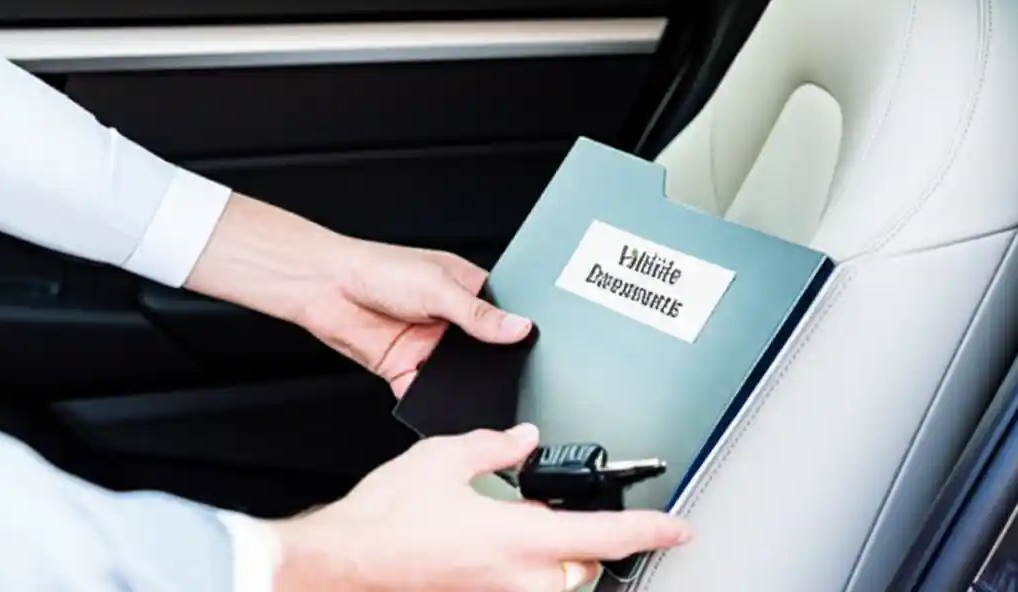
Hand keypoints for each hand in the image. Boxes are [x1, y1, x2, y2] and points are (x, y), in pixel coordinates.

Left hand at [186, 194, 531, 395]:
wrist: (326, 287)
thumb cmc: (378, 269)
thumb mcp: (438, 288)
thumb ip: (479, 314)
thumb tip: (520, 327)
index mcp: (465, 290)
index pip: (502, 316)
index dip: (516, 332)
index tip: (531, 347)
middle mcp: (450, 320)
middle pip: (483, 350)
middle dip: (491, 363)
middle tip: (503, 372)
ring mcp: (429, 346)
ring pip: (458, 375)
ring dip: (462, 383)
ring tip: (469, 386)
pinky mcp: (405, 368)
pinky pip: (425, 391)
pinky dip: (430, 399)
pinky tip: (436, 398)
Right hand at [269, 423, 690, 591]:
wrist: (339, 567)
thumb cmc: (383, 522)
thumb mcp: (444, 459)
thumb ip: (495, 447)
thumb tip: (521, 440)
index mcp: (518, 539)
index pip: (606, 536)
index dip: (651, 530)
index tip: (678, 528)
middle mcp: (517, 580)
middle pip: (584, 567)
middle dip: (589, 541)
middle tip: (573, 514)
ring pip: (555, 584)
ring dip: (555, 559)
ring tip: (527, 529)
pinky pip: (521, 590)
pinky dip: (525, 571)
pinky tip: (493, 547)